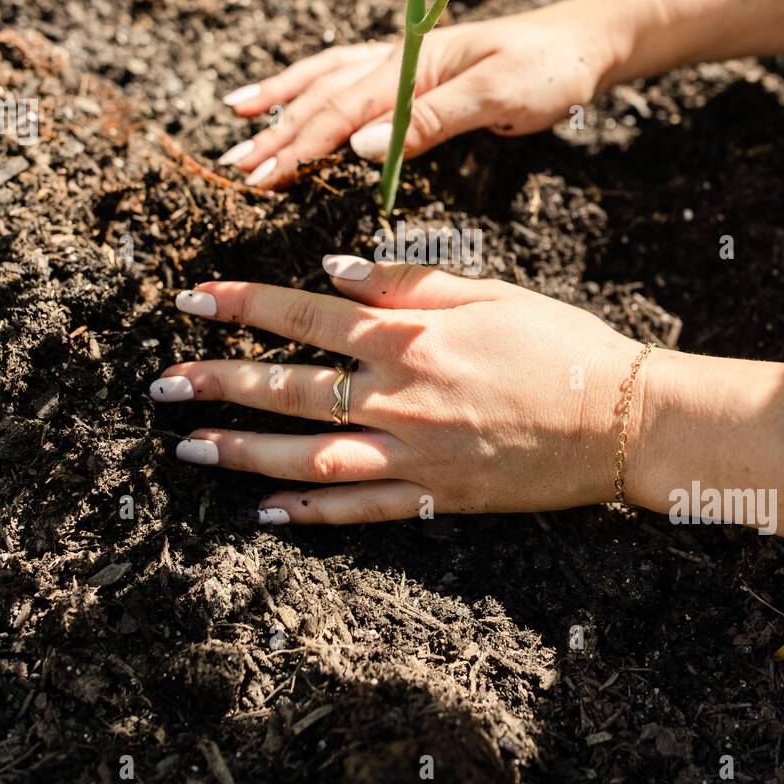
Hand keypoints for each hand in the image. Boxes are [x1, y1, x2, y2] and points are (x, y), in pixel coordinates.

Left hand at [150, 258, 636, 521]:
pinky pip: (358, 511)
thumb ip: (406, 284)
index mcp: (411, 337)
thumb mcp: (488, 292)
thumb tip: (331, 270)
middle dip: (218, 384)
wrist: (622, 420)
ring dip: (242, 453)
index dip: (242, 307)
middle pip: (290, 389)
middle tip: (161, 386)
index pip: (305, 317)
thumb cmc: (559, 344)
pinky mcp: (434, 497)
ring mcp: (413, 454)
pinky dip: (307, 514)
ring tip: (188, 448)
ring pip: (307, 456)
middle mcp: (399, 397)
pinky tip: (262, 512)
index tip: (189, 300)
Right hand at [217, 0, 623, 189]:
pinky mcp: (412, 74)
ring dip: (281, 101)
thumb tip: (359, 148)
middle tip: (232, 169)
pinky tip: (288, 95)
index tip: (262, 177)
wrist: (581, 45)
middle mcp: (398, 60)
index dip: (299, 145)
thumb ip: (431, 121)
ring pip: (325, 79)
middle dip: (275, 133)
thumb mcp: (499, 97)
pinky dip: (310, 85)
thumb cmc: (547, 71)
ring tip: (236, 117)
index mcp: (413, 66)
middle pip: (322, 95)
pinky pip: (346, 77)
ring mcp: (402, 63)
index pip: (342, 109)